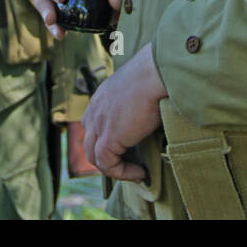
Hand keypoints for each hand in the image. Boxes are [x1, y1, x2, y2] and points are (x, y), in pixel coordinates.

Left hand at [81, 43, 167, 180]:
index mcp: (101, 97)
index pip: (93, 125)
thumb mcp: (140, 86)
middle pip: (90, 142)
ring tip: (136, 171)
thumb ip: (137, 99)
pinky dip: (122, 173)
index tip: (129, 149)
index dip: (106, 140)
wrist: (156, 73)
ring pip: (95, 157)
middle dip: (108, 157)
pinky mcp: (108, 138)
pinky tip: (141, 172)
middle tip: (130, 164)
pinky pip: (107, 164)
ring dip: (115, 168)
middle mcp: (95, 110)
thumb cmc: (156, 75)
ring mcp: (99, 124)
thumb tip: (152, 108)